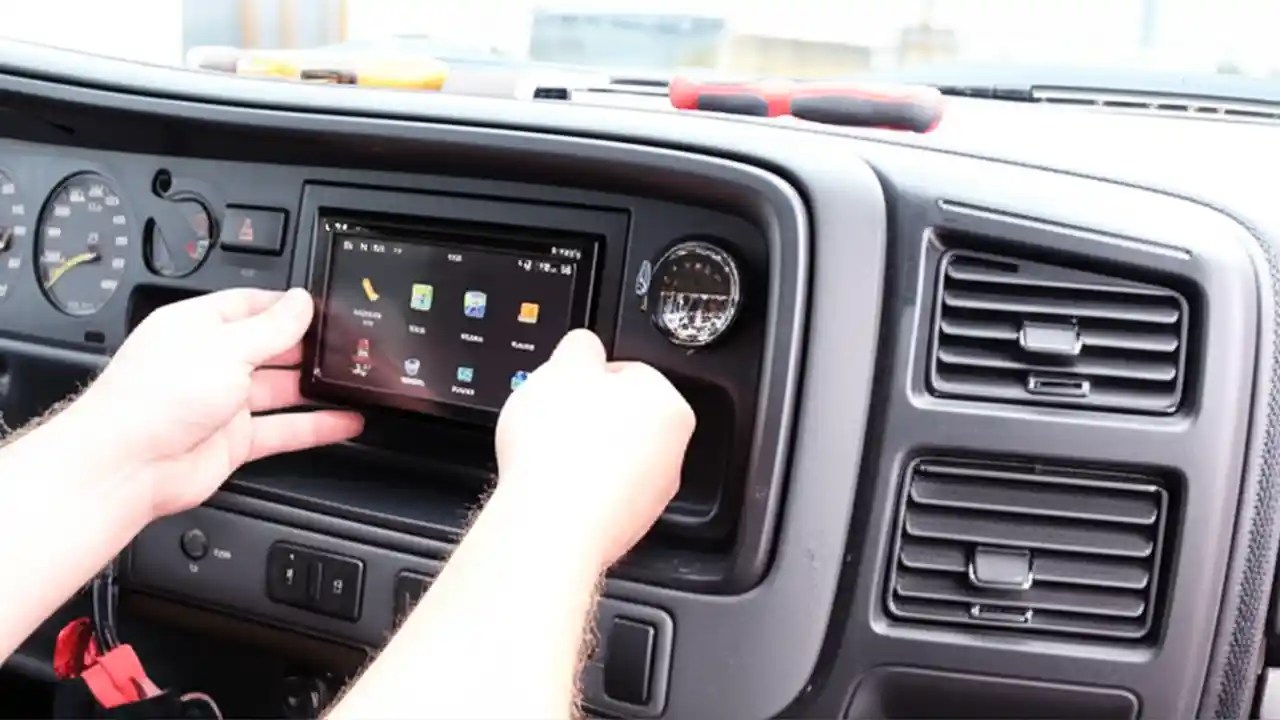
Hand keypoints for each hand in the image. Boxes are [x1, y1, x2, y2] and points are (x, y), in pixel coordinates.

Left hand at [68, 288, 362, 519]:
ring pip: (280, 390)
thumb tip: (300, 302)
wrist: (126, 466)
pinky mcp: (234, 440)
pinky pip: (283, 429)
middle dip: (306, 347)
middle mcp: (209, 362)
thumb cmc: (154, 399)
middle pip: (269, 347)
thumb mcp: (225, 348)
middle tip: (346, 346)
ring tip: (354, 382)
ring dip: (315, 388)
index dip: (286, 306)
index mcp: (197, 326)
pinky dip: (315, 427)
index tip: (323, 308)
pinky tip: (344, 422)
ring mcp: (222, 403)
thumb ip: (271, 327)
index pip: (249, 305)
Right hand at [494, 329, 694, 570]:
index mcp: (668, 406)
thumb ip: (580, 348)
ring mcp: (651, 494)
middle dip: (587, 416)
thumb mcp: (563, 370)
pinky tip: (552, 485)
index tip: (565, 387)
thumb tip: (584, 347)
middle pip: (622, 417)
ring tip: (548, 455)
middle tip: (554, 419)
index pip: (629, 373)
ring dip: (581, 454)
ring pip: (611, 458)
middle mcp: (671, 452)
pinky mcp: (627, 526)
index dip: (587, 377)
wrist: (549, 527)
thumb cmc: (562, 450)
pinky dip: (578, 488)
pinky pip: (599, 493)